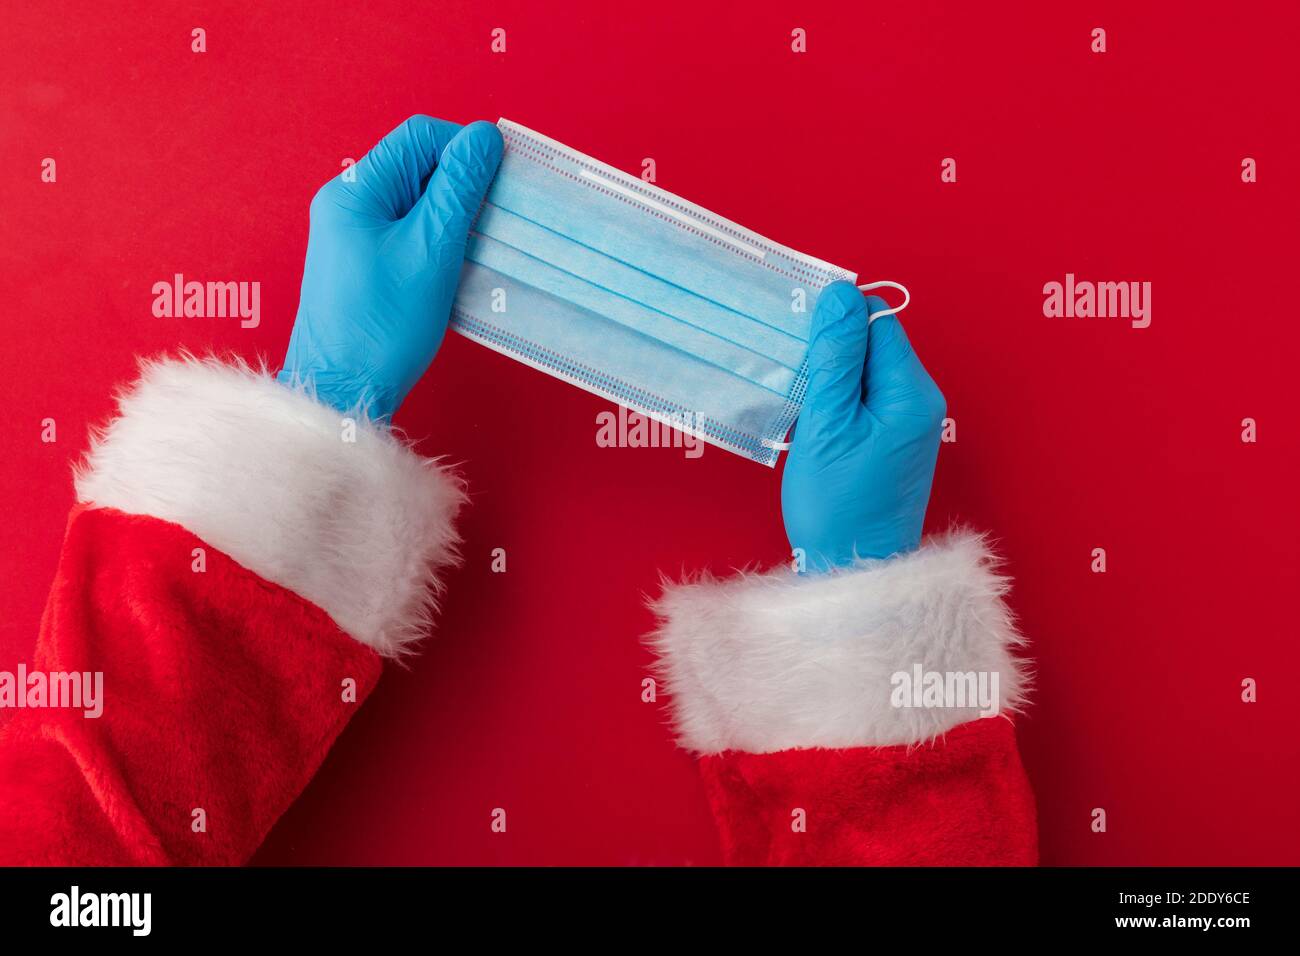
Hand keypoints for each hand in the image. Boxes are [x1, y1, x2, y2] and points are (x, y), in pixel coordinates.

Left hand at [278, 115, 502, 419]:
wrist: (344, 392)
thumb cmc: (383, 326)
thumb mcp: (432, 250)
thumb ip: (459, 189)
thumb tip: (484, 137)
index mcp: (356, 191)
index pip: (420, 138)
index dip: (466, 149)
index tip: (501, 180)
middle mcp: (350, 205)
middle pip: (419, 167)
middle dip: (463, 185)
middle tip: (496, 217)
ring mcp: (355, 236)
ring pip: (419, 203)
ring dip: (456, 217)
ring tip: (479, 246)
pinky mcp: (366, 265)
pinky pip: (411, 234)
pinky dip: (441, 243)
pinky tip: (459, 268)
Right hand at [782, 281, 945, 570]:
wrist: (854, 570)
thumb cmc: (838, 504)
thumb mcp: (828, 423)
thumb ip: (837, 357)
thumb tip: (841, 295)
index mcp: (910, 392)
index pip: (876, 322)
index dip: (835, 323)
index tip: (798, 342)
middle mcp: (920, 402)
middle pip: (874, 344)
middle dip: (831, 351)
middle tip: (794, 378)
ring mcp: (910, 423)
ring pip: (866, 372)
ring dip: (830, 379)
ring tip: (802, 407)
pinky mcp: (894, 442)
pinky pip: (866, 400)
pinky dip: (837, 403)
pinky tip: (814, 426)